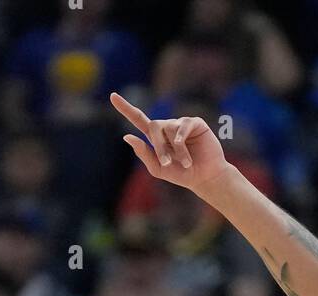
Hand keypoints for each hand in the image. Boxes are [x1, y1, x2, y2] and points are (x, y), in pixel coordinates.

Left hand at [110, 91, 227, 192]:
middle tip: (167, 163)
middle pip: (153, 126)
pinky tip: (186, 152)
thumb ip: (143, 153)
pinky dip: (182, 139)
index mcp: (156, 138)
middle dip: (158, 146)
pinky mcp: (195, 123)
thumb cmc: (182, 175)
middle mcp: (167, 127)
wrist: (205, 177)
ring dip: (176, 150)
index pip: (138, 119)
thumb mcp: (159, 169)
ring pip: (170, 129)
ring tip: (186, 163)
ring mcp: (181, 124)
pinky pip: (183, 125)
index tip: (112, 96)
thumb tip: (127, 136)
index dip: (126, 108)